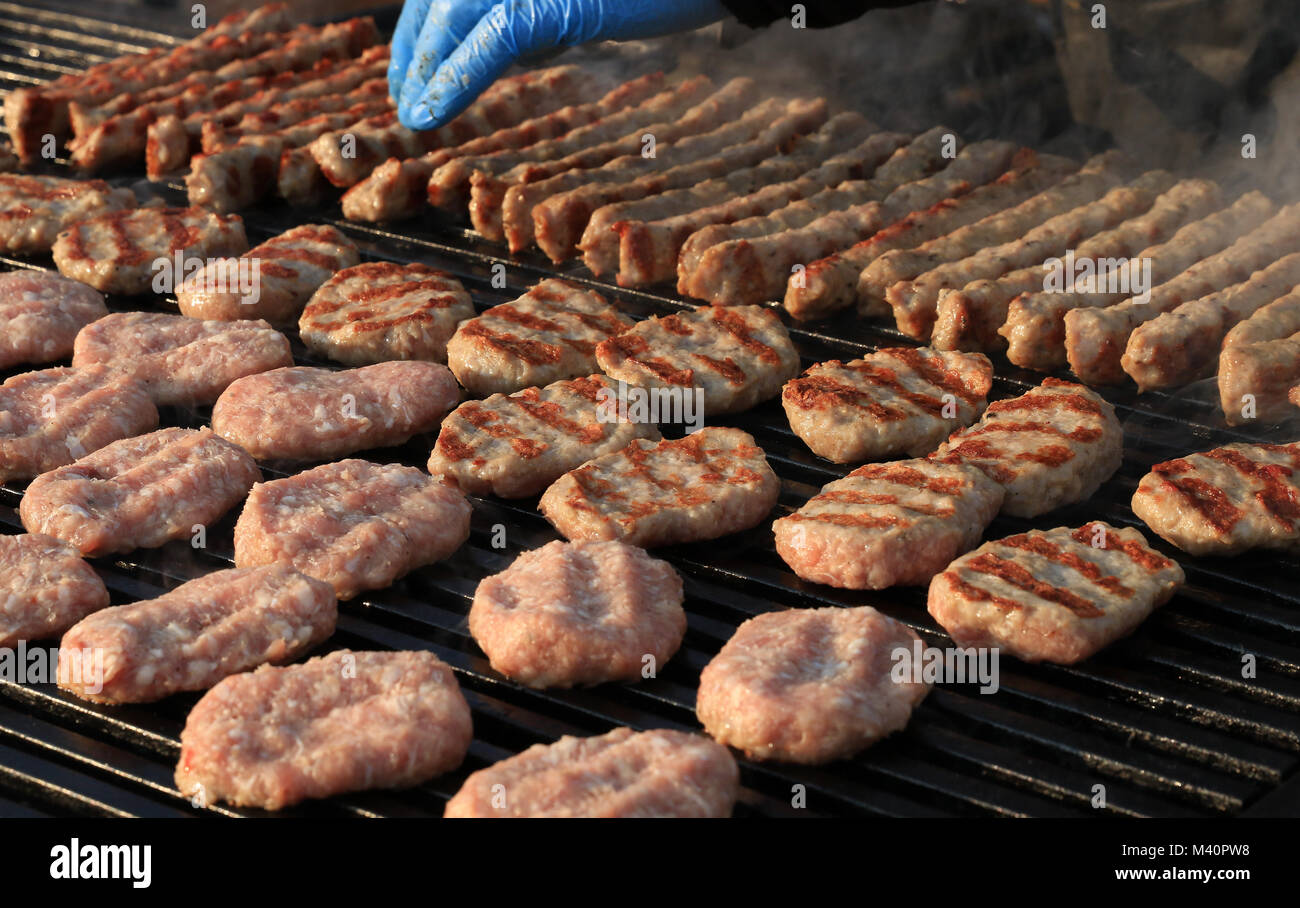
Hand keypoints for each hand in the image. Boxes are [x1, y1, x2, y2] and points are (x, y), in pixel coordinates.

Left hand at [389, 0, 727, 129]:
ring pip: (449, 16)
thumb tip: (489, 51)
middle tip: (406, 104)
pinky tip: (434, 110)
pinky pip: (491, 38)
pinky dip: (456, 77)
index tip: (408, 78)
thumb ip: (528, 13)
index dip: (416, 34)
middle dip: (413, 55)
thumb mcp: (570, 0)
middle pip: (435, 0)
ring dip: (426, 71)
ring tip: (416, 115)